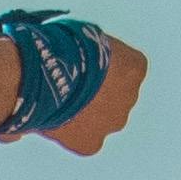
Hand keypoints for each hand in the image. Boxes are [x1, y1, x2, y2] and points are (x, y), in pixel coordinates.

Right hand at [53, 35, 145, 152]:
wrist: (46, 73)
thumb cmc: (62, 46)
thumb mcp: (84, 36)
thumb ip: (90, 53)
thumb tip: (78, 62)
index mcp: (134, 67)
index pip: (125, 70)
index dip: (101, 70)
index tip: (83, 66)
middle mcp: (130, 97)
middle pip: (114, 99)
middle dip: (96, 96)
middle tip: (68, 88)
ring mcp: (113, 122)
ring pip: (100, 121)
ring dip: (84, 116)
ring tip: (56, 105)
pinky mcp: (92, 143)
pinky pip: (83, 140)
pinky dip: (70, 135)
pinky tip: (51, 121)